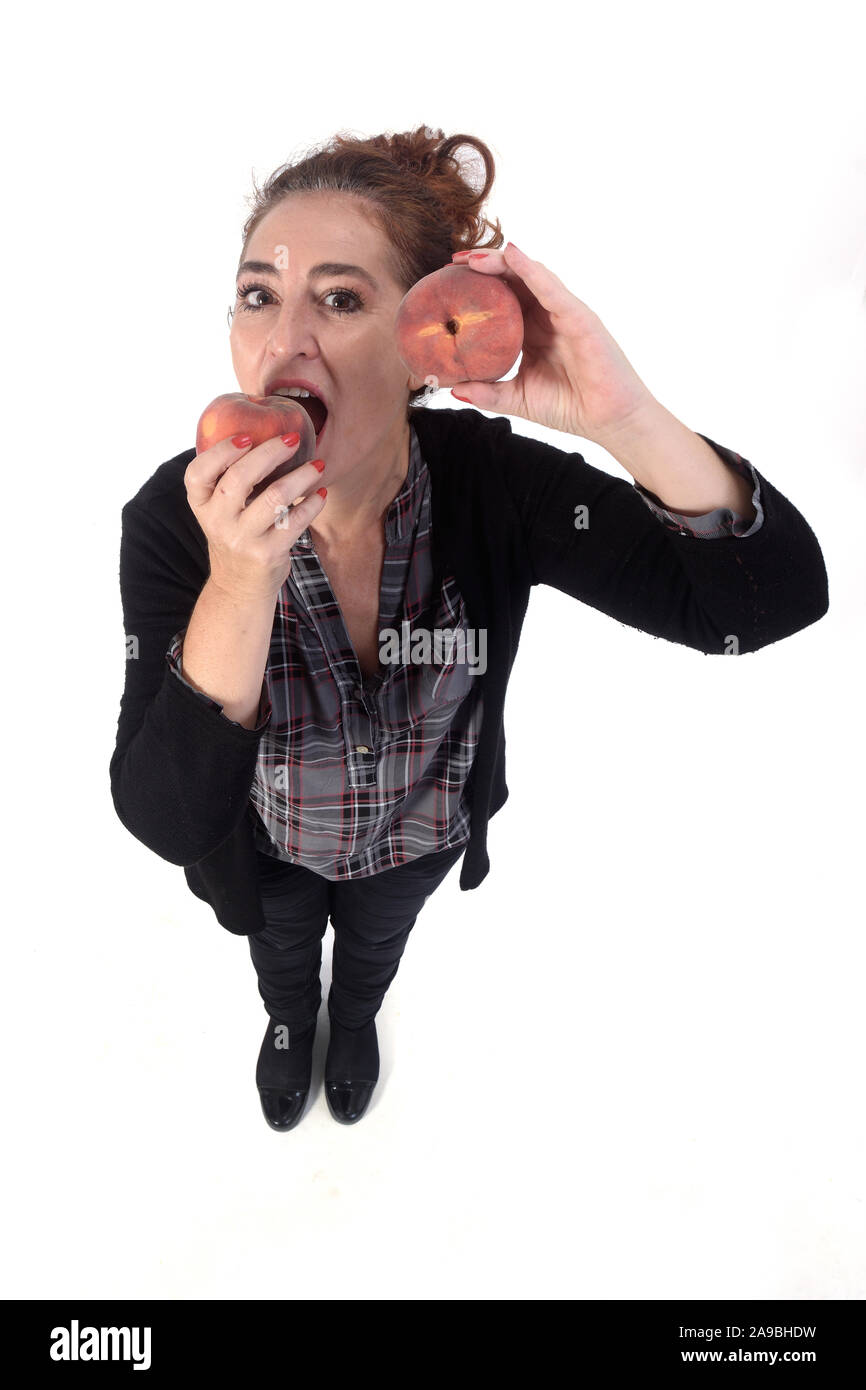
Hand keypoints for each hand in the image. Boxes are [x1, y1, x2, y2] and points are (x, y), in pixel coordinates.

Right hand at [184, 433, 326, 602]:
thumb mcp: (219, 511)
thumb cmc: (235, 536)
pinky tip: (321, 493)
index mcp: (201, 505)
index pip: (198, 473)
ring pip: (275, 497)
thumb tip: (263, 433)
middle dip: (270, 452)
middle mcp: (217, 522)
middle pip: (240, 478)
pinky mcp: (268, 554)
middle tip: (294, 439)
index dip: (221, 451)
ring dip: (301, 476)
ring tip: (318, 465)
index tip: (247, 436)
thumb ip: (228, 480)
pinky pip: (295, 521)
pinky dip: (313, 503)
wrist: (239, 588)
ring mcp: (243, 540)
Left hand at [449, 243, 656, 443]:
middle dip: (482, 266)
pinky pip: (553, 289)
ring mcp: (564, 313)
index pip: (501, 298)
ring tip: (472, 259)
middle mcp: (547, 315)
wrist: (608, 422)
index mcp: (532, 330)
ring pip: (531, 276)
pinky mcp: (580, 318)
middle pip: (513, 279)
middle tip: (453, 263)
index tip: (446, 281)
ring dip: (501, 262)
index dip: (476, 286)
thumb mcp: (517, 399)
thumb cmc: (570, 407)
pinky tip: (513, 257)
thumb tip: (453, 389)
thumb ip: (487, 393)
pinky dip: (532, 271)